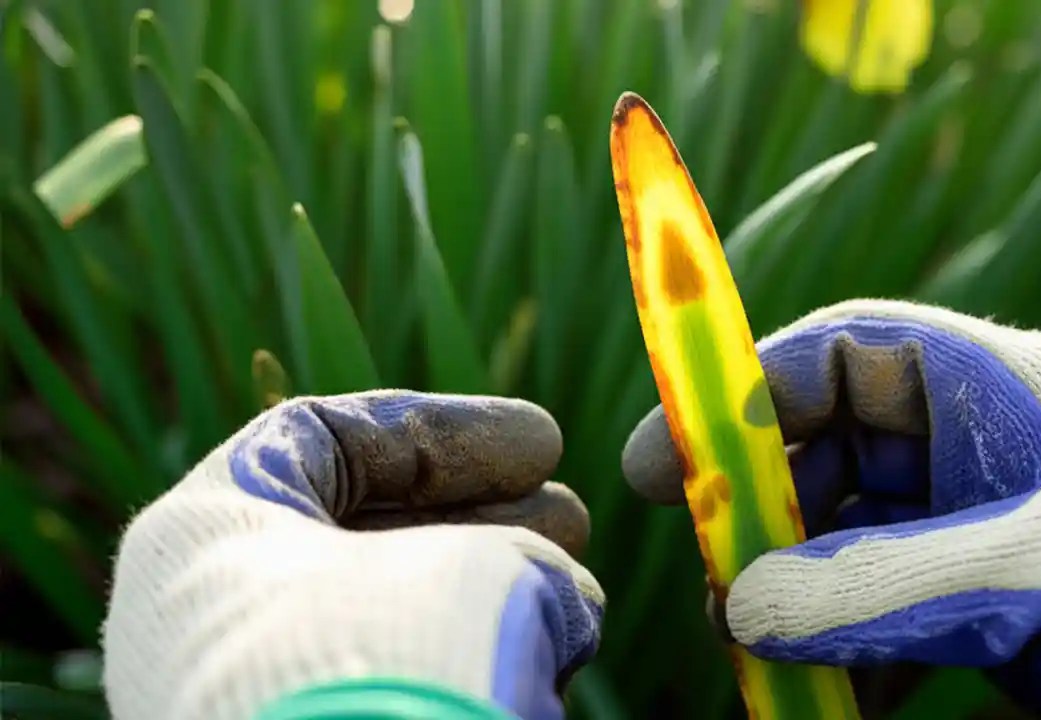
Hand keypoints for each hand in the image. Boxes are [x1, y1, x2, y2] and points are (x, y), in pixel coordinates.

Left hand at [104, 391, 602, 719]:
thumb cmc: (394, 670)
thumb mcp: (478, 569)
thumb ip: (516, 556)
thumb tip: (551, 597)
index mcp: (207, 531)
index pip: (323, 437)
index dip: (448, 429)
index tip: (545, 445)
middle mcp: (204, 616)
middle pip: (357, 532)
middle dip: (482, 517)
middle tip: (570, 518)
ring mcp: (238, 695)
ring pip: (377, 619)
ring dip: (482, 593)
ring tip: (574, 587)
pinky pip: (377, 687)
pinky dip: (456, 662)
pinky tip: (541, 656)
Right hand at [622, 299, 1040, 718]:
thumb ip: (889, 583)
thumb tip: (746, 601)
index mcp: (1020, 391)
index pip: (852, 352)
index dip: (749, 389)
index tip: (671, 460)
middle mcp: (1004, 452)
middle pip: (839, 452)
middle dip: (765, 513)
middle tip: (717, 586)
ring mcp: (1008, 538)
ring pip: (859, 545)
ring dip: (800, 598)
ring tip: (763, 662)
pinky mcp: (1018, 617)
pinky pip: (900, 620)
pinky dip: (852, 657)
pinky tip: (830, 701)